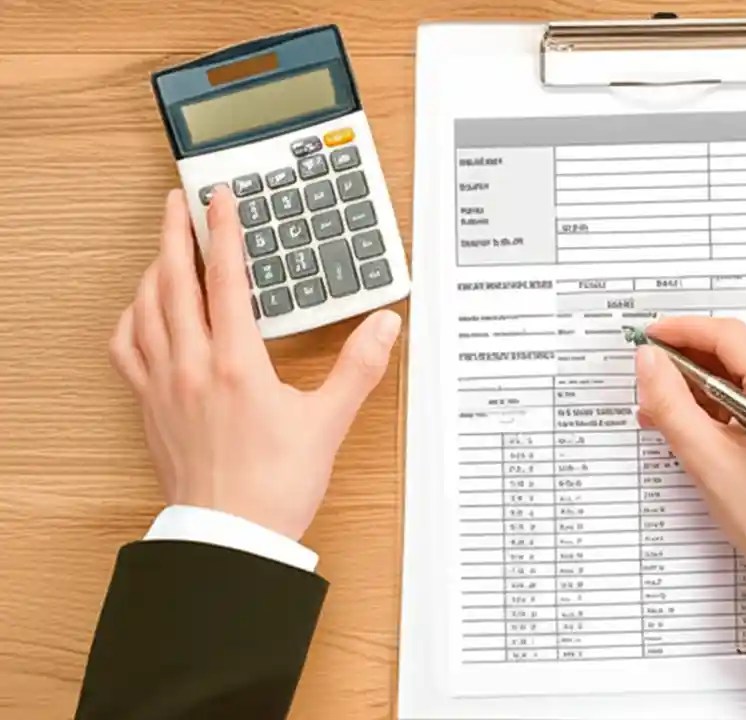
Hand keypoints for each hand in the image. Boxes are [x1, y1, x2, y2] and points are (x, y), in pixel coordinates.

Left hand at [108, 187, 401, 540]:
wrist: (230, 536)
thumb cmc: (275, 486)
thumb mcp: (329, 422)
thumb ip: (360, 367)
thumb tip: (384, 325)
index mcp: (237, 364)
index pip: (226, 280)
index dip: (224, 231)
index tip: (221, 198)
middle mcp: (192, 367)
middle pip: (173, 280)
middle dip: (176, 232)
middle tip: (180, 200)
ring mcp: (163, 385)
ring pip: (145, 308)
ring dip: (154, 267)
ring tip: (166, 245)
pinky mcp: (149, 406)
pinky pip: (127, 347)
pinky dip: (132, 316)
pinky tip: (142, 310)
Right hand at [635, 317, 745, 588]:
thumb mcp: (707, 459)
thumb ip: (670, 403)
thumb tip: (649, 361)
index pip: (726, 336)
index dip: (682, 331)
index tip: (650, 337)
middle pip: (736, 353)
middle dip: (689, 368)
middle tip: (651, 385)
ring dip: (705, 389)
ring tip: (668, 415)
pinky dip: (729, 403)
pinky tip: (701, 424)